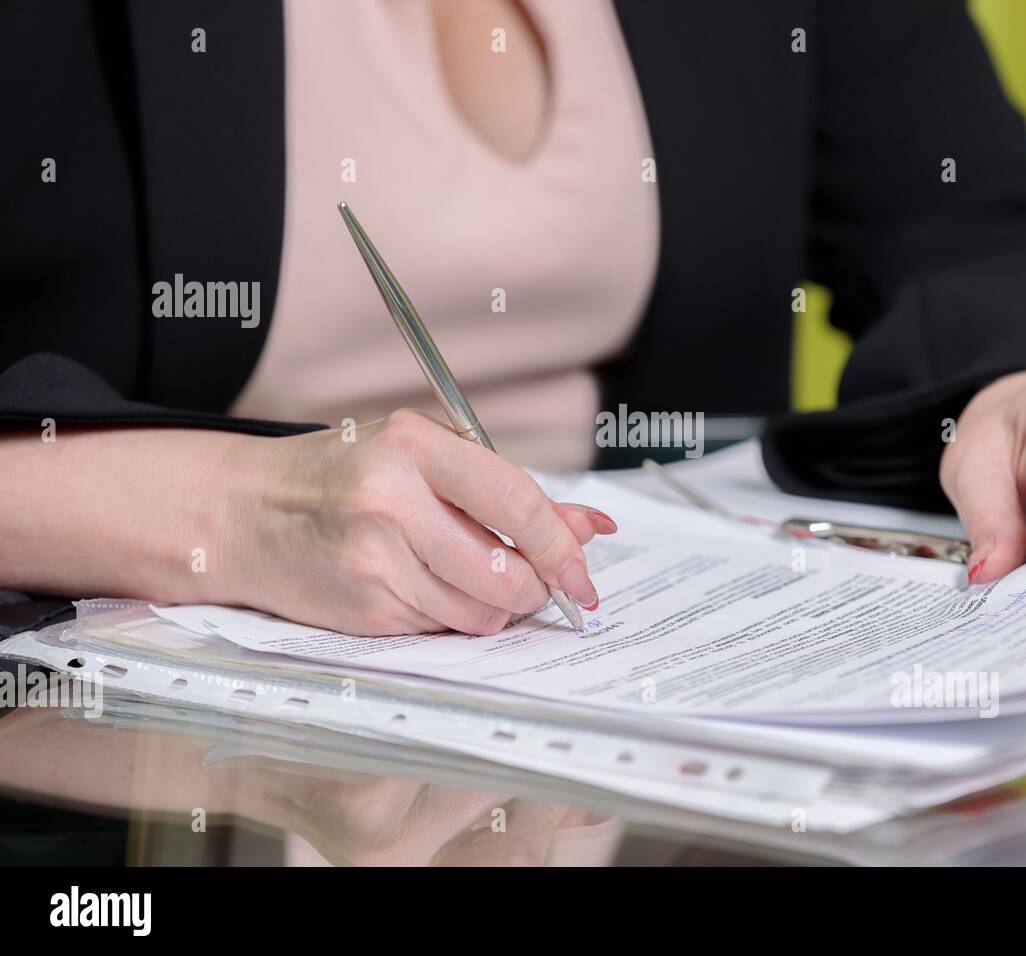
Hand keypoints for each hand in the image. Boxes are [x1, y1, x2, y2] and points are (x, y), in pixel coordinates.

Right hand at [214, 408, 616, 634]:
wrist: (247, 512)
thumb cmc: (347, 475)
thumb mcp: (426, 458)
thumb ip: (511, 492)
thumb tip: (592, 525)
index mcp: (415, 447)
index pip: (517, 502)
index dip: (561, 546)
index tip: (581, 571)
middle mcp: (392, 502)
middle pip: (506, 572)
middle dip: (535, 588)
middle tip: (536, 583)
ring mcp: (374, 561)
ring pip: (479, 613)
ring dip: (496, 608)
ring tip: (473, 579)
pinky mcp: (363, 609)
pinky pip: (440, 629)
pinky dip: (452, 618)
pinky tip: (426, 588)